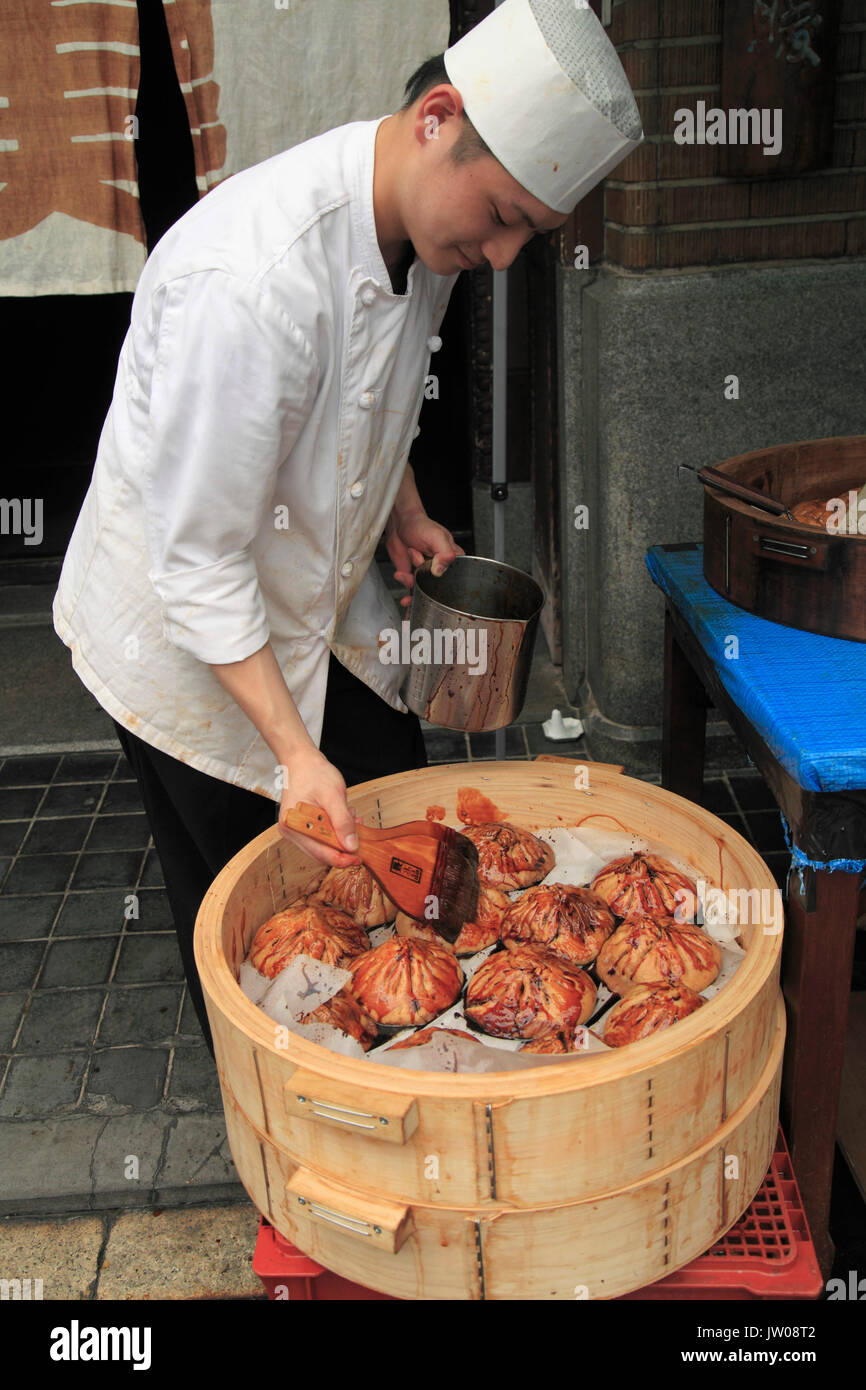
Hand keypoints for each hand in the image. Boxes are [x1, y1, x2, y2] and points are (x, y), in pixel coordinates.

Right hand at [276, 747, 359, 867]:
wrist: (301, 760)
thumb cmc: (313, 773)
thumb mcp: (333, 795)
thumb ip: (342, 822)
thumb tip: (351, 846)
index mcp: (293, 825)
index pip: (320, 853)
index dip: (341, 859)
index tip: (359, 857)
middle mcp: (291, 831)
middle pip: (321, 853)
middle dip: (343, 847)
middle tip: (360, 835)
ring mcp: (295, 829)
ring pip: (322, 846)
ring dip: (340, 838)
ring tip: (352, 820)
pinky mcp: (301, 826)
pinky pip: (320, 837)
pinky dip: (335, 831)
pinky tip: (344, 818)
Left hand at [386, 506, 464, 608]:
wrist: (399, 524)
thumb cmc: (420, 525)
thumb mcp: (437, 536)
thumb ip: (444, 553)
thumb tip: (440, 571)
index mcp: (453, 560)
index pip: (458, 579)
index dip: (447, 585)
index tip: (435, 580)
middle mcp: (441, 569)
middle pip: (440, 590)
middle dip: (427, 591)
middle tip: (419, 581)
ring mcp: (427, 574)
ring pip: (424, 592)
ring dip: (413, 585)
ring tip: (407, 573)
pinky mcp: (414, 577)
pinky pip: (411, 590)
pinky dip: (405, 584)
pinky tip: (401, 574)